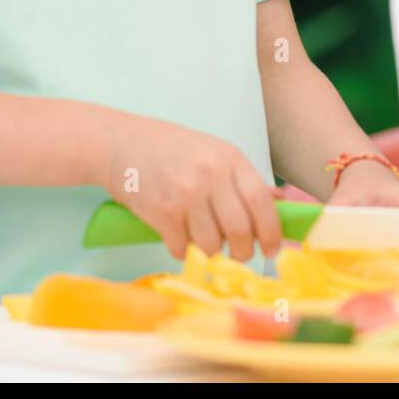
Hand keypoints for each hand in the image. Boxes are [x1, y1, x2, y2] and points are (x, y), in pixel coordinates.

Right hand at [102, 116, 281, 261]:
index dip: (271, 230)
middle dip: (243, 252)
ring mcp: (185, 195)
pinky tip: (177, 235)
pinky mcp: (161, 213)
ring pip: (211, 244)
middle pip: (240, 230)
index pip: (261, 201)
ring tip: (202, 238)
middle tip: (239, 254)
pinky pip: (182, 248)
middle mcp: (210, 176)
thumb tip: (278, 201)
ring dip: (210, 251)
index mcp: (230, 159)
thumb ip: (243, 178)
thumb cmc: (171, 149)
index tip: (272, 248)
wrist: (120, 143)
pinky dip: (182, 249)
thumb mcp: (214, 152)